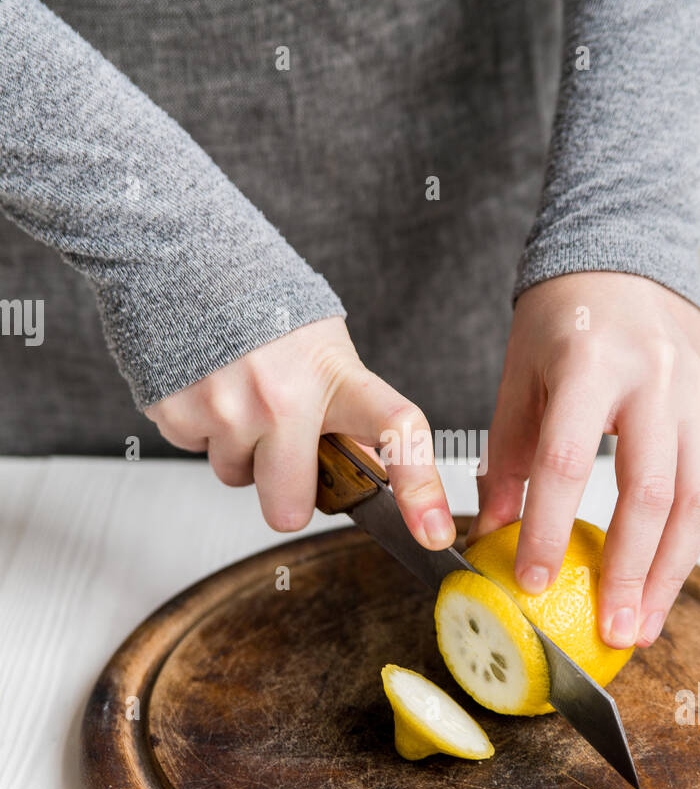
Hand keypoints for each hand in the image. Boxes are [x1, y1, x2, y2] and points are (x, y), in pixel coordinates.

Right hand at [145, 317, 455, 548]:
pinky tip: (208, 384)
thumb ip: (348, 410)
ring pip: (236, 477)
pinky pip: (195, 451)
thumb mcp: (326, 350)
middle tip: (280, 446)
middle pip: (289, 507)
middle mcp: (282, 398)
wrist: (186, 256)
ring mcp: (225, 408)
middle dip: (284, 491)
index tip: (433, 533)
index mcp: (336, 377)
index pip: (396, 432)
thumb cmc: (265, 307)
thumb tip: (371, 471)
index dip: (419, 488)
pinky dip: (201, 427)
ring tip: (239, 391)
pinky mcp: (177, 413)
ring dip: (239, 448)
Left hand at [467, 273, 699, 648]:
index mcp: (589, 365)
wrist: (625, 256)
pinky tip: (661, 579)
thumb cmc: (560, 319)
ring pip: (697, 499)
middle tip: (613, 630)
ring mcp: (692, 393)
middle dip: (630, 571)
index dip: (550, 528)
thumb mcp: (519, 378)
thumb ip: (507, 459)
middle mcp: (652, 380)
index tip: (534, 584)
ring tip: (644, 623)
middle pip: (651, 492)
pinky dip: (685, 540)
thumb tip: (491, 537)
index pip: (568, 461)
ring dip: (671, 571)